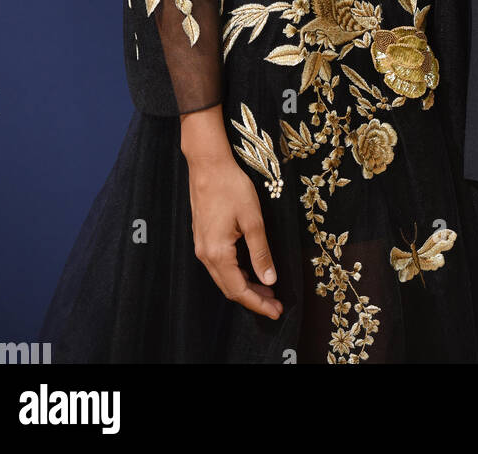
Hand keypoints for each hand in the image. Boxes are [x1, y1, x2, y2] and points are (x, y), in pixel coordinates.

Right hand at [185, 151, 283, 319]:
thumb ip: (261, 252)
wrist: (208, 164)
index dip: (258, 303)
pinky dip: (236, 273)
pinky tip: (251, 271)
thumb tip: (270, 280)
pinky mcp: (202, 238)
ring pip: (224, 278)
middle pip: (230, 288)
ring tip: (268, 290)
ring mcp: (201, 247)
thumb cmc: (232, 187)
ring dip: (245, 286)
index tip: (276, 311)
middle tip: (275, 304)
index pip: (239, 290)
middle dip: (253, 298)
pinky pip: (219, 266)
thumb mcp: (253, 220)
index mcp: (218, 253)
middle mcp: (205, 255)